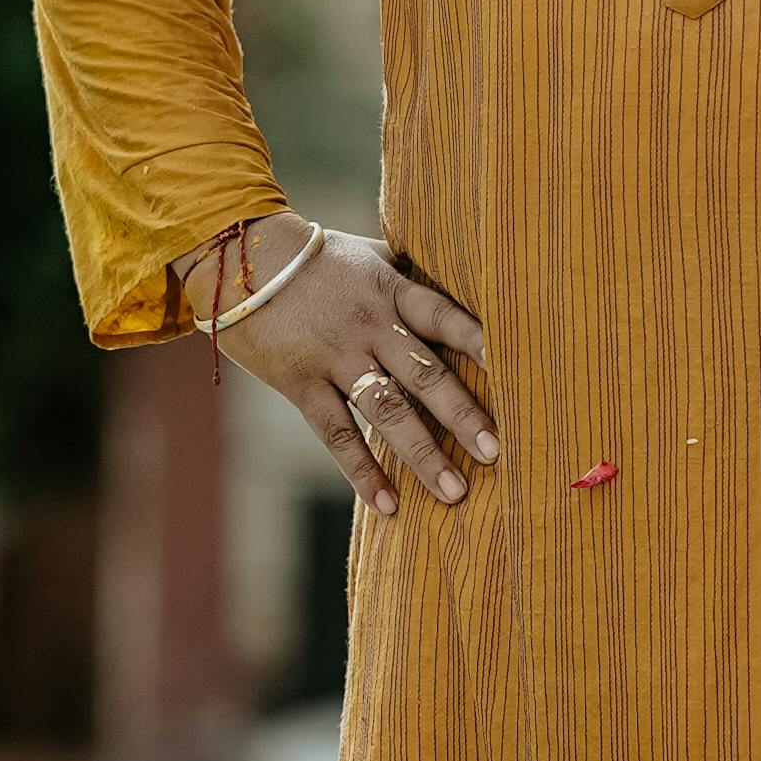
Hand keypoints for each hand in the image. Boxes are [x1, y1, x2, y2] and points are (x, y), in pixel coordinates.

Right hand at [206, 215, 495, 522]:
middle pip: (425, 373)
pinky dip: (362, 471)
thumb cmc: (315, 258)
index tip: (522, 370)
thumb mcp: (369, 256)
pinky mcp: (301, 382)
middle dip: (463, 415)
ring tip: (455, 492)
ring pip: (386, 411)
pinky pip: (337, 433)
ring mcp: (335, 356)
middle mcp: (370, 325)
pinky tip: (388, 505)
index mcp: (391, 291)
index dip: (482, 342)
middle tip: (498, 452)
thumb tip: (465, 285)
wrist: (239, 256)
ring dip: (422, 454)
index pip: (446, 316)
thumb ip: (410, 279)